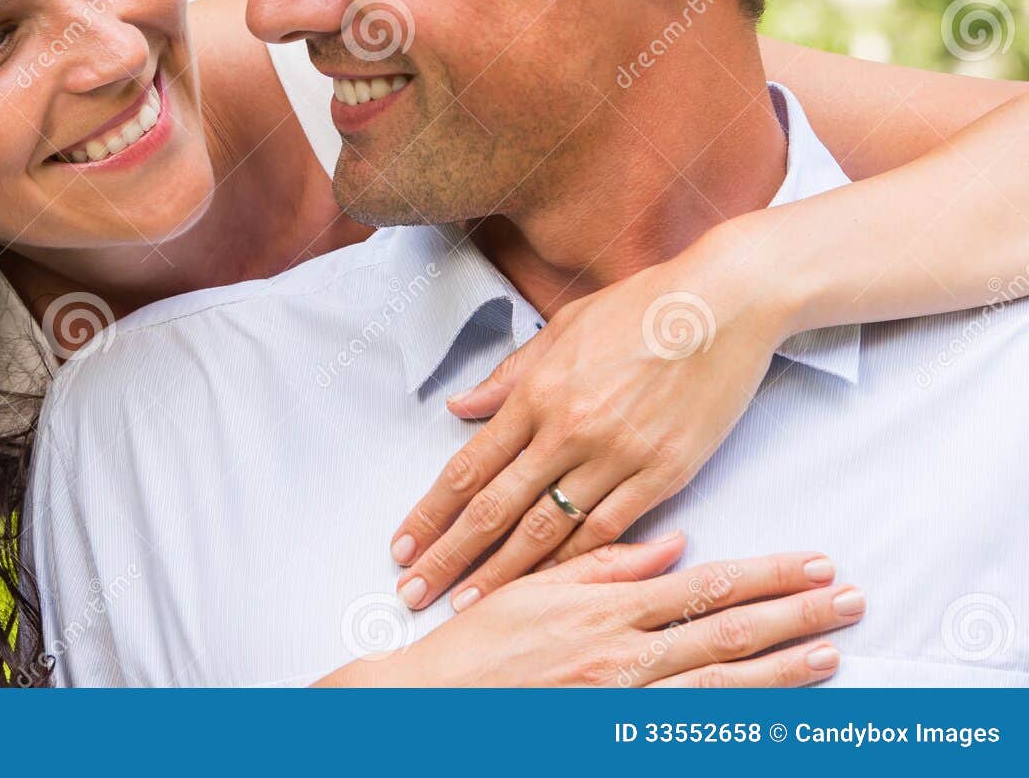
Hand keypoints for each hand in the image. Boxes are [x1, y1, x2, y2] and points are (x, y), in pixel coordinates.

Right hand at [331, 535, 862, 686]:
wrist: (436, 708)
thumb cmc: (476, 649)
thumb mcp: (536, 588)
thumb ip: (607, 565)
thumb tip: (671, 545)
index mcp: (606, 610)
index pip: (706, 585)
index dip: (766, 574)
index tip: (811, 563)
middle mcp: (625, 657)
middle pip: (729, 632)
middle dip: (797, 615)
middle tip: (847, 600)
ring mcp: (627, 705)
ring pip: (725, 686)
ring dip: (785, 669)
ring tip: (832, 651)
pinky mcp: (618, 738)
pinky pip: (693, 732)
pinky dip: (740, 722)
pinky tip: (777, 716)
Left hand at [390, 232, 792, 611]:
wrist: (723, 304)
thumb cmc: (641, 308)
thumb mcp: (562, 329)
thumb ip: (509, 376)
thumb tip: (459, 407)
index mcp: (537, 392)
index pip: (468, 467)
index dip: (431, 513)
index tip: (402, 546)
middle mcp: (568, 429)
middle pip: (495, 508)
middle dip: (450, 556)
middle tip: (414, 592)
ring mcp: (617, 455)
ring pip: (547, 531)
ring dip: (503, 573)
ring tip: (469, 604)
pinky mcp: (663, 473)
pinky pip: (610, 530)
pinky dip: (575, 563)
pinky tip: (547, 589)